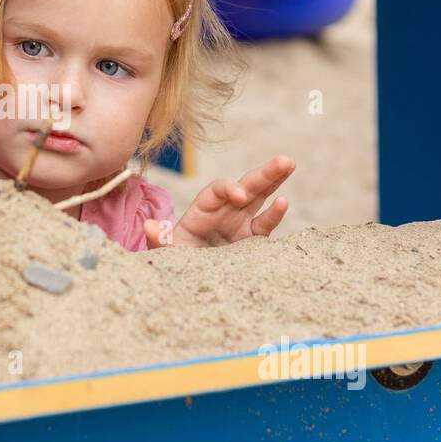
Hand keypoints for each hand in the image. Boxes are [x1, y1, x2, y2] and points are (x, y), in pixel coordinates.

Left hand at [144, 155, 295, 247]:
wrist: (185, 281)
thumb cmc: (176, 262)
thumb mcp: (165, 253)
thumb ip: (159, 240)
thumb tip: (150, 226)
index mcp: (203, 210)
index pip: (218, 191)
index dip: (229, 189)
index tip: (239, 197)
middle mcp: (224, 212)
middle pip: (245, 186)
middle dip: (263, 173)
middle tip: (285, 160)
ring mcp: (240, 224)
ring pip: (260, 198)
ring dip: (275, 181)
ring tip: (290, 164)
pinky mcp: (251, 241)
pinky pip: (264, 225)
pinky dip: (275, 214)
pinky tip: (284, 201)